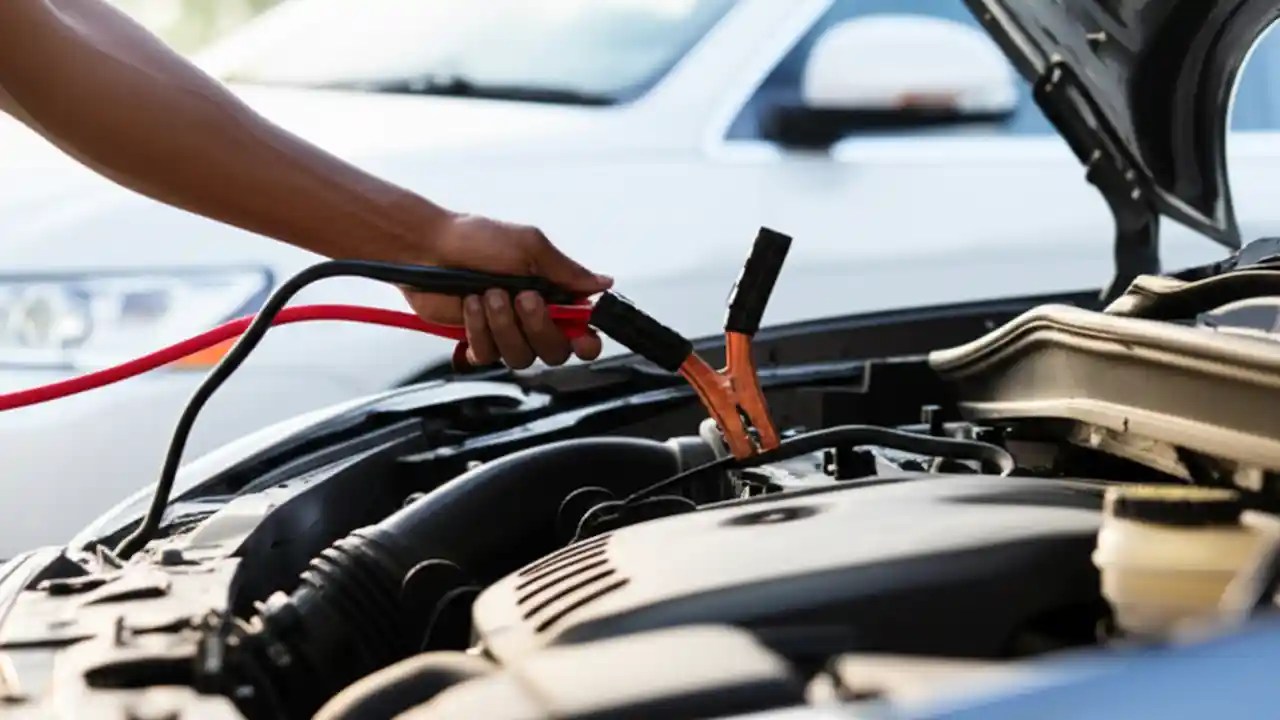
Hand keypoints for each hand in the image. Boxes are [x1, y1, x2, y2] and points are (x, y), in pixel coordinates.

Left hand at [404, 212, 611, 368]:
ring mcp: (505, 332)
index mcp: (553, 293)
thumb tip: (604, 283)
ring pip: (521, 357)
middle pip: (556, 351)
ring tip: (487, 294)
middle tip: (521, 298)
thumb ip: (568, 271)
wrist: (428, 248)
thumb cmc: (477, 239)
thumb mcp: (529, 247)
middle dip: (539, 327)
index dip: (588, 341)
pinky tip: (470, 305)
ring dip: (504, 325)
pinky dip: (479, 330)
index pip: (582, 331)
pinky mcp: (477, 341)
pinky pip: (488, 356)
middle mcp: (532, 317)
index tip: (583, 338)